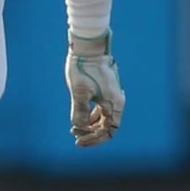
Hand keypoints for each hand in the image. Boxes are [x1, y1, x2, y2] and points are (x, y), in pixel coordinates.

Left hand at [65, 30, 124, 146]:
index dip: (95, 138)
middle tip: (75, 137)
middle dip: (91, 134)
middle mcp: (115, 102)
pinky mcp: (103, 92)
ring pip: (102, 118)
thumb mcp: (79, 92)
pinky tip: (78, 120)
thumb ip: (79, 111)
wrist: (87, 49)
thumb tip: (78, 127)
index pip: (108, 130)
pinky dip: (90, 116)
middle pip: (106, 126)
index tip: (79, 141)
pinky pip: (99, 109)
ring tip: (74, 131)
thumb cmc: (84, 69)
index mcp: (114, 104)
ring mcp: (110, 97)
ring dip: (90, 126)